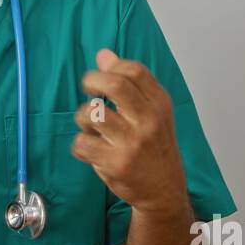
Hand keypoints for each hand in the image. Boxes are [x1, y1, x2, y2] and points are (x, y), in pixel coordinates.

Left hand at [71, 49, 189, 218]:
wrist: (164, 190)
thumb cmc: (154, 146)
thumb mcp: (151, 112)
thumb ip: (129, 83)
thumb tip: (103, 54)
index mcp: (159, 104)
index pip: (134, 70)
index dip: (111, 67)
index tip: (103, 76)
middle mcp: (149, 121)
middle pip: (114, 85)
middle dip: (92, 81)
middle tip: (89, 90)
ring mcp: (133, 143)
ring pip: (92, 113)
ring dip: (83, 117)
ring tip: (91, 125)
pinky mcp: (116, 163)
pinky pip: (82, 142)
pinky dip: (80, 144)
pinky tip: (91, 149)